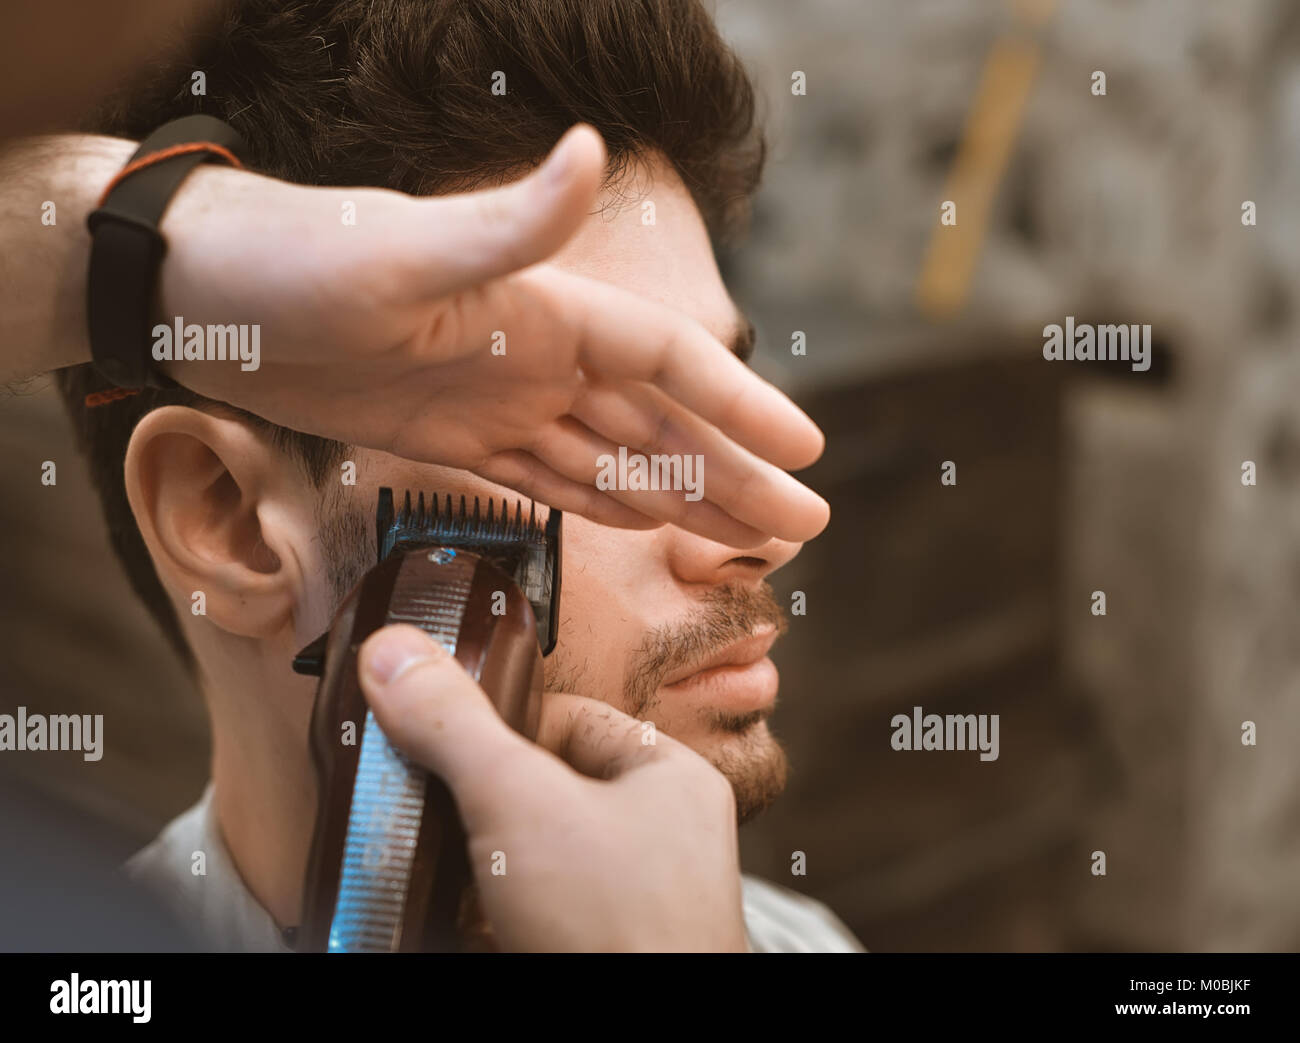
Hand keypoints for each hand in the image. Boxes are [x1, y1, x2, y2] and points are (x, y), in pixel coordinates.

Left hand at [156, 125, 826, 546]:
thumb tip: (591, 149)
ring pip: (615, 464)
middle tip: (803, 524)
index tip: (807, 448)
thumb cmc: (299, 261)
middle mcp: (539, 358)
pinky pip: (551, 484)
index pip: (668, 362)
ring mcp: (503, 402)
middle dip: (735, 474)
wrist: (213, 298)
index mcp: (545, 312)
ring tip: (749, 540)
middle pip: (660, 426)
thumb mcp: (403, 251)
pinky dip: (604, 510)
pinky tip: (647, 530)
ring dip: (684, 502)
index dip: (740, 405)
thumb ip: (509, 226)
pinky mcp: (460, 440)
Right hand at [358, 624, 748, 952]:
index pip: (569, 718)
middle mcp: (660, 840)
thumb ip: (454, 725)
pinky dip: (486, 916)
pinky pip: (532, 917)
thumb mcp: (519, 802)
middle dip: (475, 799)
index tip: (434, 731)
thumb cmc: (614, 926)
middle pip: (543, 791)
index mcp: (668, 781)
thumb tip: (392, 650)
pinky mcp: (596, 952)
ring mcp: (632, 906)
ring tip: (422, 859)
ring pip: (531, 860)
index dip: (497, 722)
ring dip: (473, 862)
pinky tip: (449, 919)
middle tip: (417, 802)